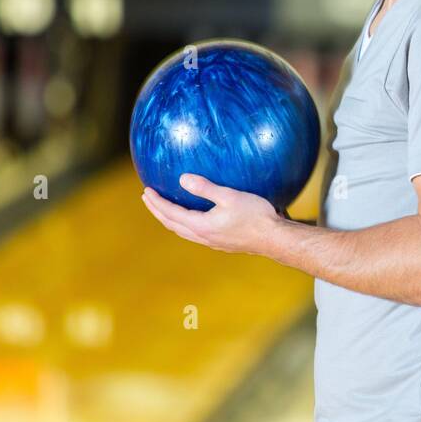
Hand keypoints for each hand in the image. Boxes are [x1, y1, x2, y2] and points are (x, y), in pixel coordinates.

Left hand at [141, 174, 285, 256]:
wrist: (274, 239)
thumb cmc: (255, 215)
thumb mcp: (230, 196)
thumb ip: (206, 188)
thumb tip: (182, 179)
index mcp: (201, 225)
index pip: (171, 213)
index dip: (157, 202)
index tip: (146, 190)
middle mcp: (203, 236)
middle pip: (172, 224)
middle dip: (158, 211)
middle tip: (148, 198)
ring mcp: (211, 242)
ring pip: (182, 231)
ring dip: (169, 219)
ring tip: (163, 209)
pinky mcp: (220, 243)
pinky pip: (193, 234)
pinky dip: (183, 224)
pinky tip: (191, 218)